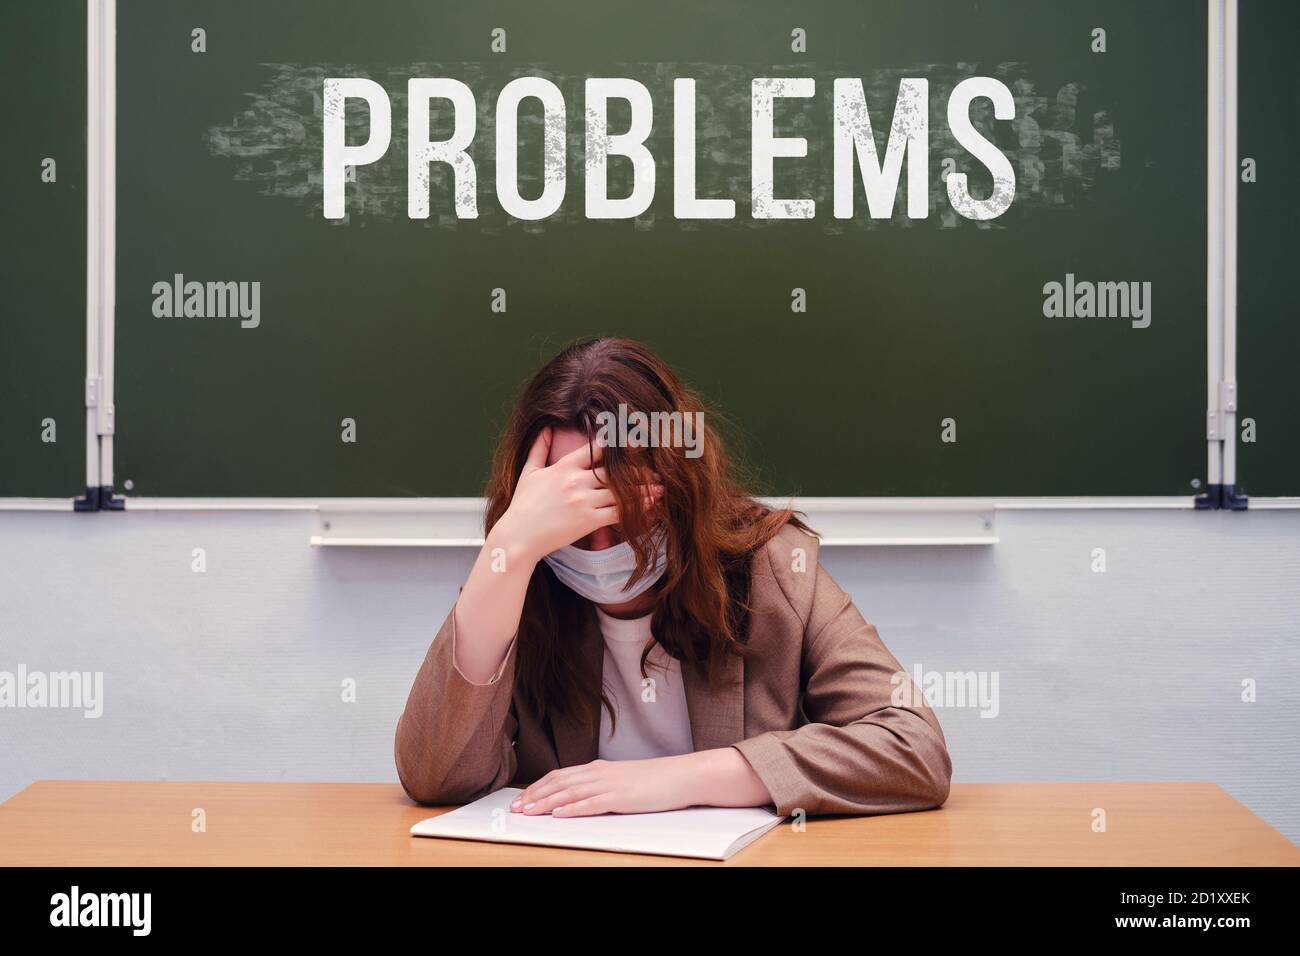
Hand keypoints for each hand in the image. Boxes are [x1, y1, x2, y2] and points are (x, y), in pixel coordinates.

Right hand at [492, 427, 662, 563]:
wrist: (518, 537)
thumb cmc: (523, 506)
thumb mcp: (529, 473)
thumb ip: (539, 449)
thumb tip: (546, 428)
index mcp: (564, 467)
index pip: (595, 449)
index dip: (616, 443)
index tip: (635, 441)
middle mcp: (576, 481)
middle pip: (614, 470)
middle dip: (637, 469)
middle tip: (656, 468)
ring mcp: (583, 501)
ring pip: (620, 491)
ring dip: (643, 489)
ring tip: (661, 487)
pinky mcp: (588, 520)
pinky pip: (618, 512)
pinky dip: (636, 508)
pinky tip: (650, 505)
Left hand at [510, 756, 697, 816]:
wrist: (680, 776)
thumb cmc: (653, 780)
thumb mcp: (621, 779)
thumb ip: (600, 785)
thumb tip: (579, 797)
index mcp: (597, 768)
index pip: (560, 775)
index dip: (538, 787)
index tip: (522, 798)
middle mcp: (599, 773)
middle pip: (559, 783)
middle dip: (534, 796)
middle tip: (516, 808)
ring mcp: (609, 784)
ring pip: (569, 792)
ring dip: (546, 803)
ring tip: (529, 812)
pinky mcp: (620, 798)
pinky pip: (591, 803)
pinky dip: (572, 809)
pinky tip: (560, 814)